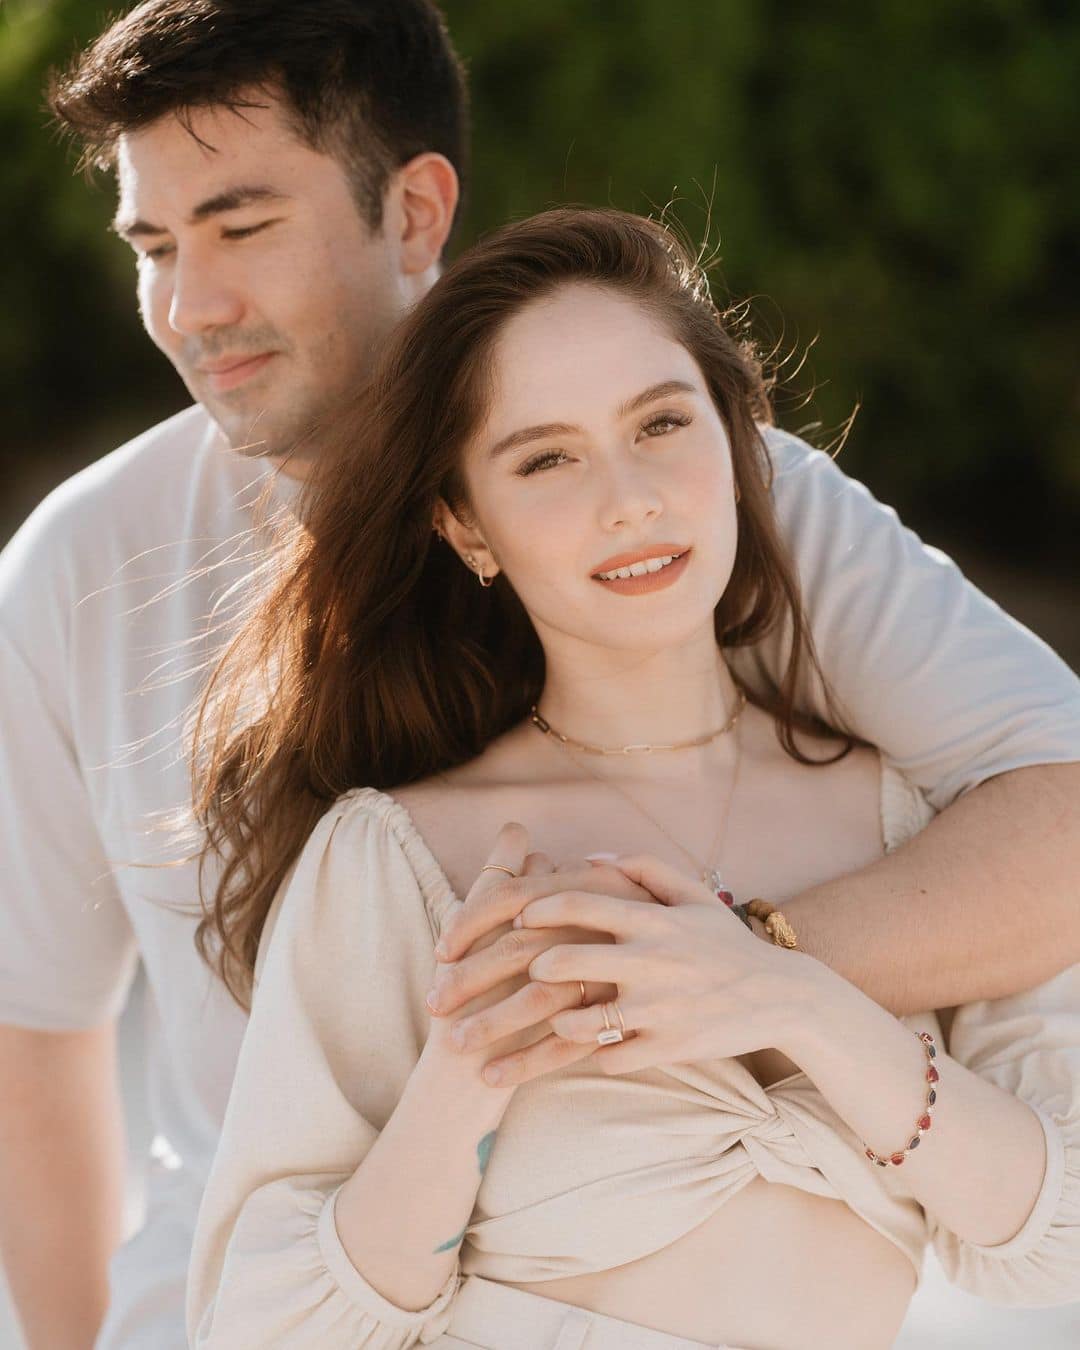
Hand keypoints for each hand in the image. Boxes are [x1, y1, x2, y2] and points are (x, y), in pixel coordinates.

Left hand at [475, 853, 823, 1082]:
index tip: (517, 917)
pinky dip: (595, 1055)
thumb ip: (642, 870)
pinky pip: (610, 1059)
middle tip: (521, 973)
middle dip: (532, 969)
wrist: (780, 996)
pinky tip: (590, 1051)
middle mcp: (650, 962)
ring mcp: (657, 1008)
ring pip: (578, 1021)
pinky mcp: (668, 1047)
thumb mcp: (692, 896)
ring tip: (552, 1017)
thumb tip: (591, 858)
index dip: (537, 908)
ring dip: (555, 1021)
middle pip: (565, 962)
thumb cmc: (726, 942)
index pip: (578, 903)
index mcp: (651, 920)